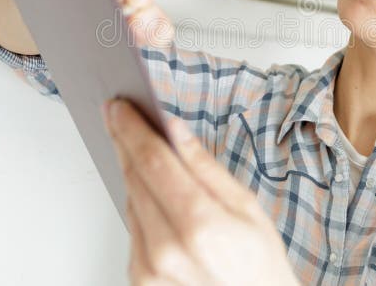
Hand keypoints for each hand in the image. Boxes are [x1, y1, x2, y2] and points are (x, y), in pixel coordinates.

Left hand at [104, 98, 299, 285]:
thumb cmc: (258, 263)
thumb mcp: (246, 206)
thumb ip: (204, 165)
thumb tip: (174, 129)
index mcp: (200, 225)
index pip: (153, 162)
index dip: (132, 128)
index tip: (119, 106)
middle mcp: (167, 250)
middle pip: (135, 178)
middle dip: (124, 141)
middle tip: (117, 113)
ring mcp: (149, 268)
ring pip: (130, 200)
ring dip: (133, 171)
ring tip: (138, 146)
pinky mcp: (140, 278)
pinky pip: (133, 226)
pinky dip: (140, 203)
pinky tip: (153, 191)